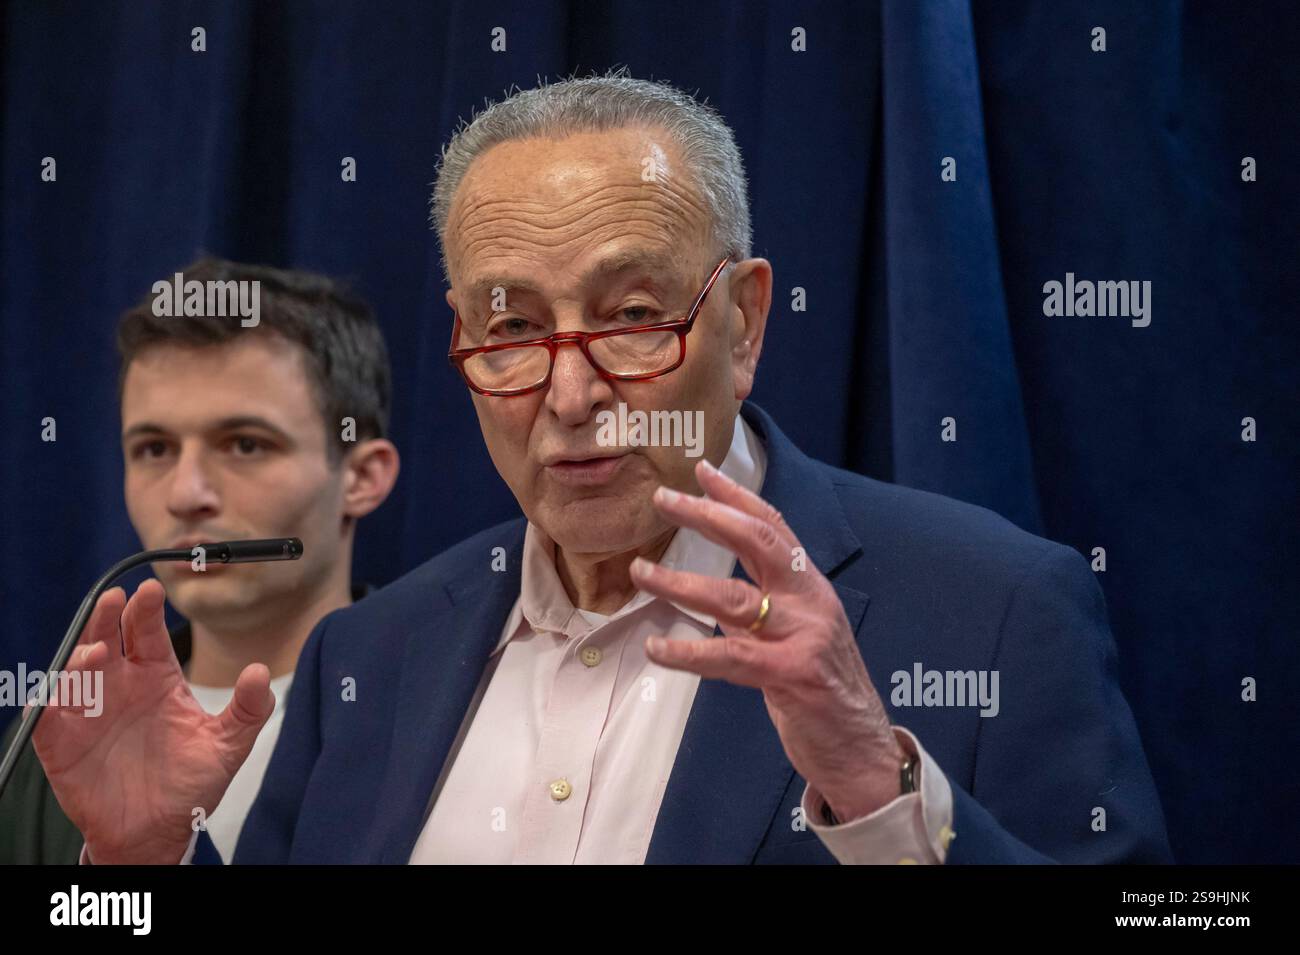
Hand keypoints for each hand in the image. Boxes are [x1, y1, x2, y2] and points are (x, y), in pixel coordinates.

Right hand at [31, 579, 274, 862]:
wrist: (159, 832)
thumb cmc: (191, 783)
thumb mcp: (228, 745)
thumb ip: (248, 709)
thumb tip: (260, 671)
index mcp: (157, 678)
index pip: (147, 633)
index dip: (146, 611)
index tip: (151, 590)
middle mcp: (120, 687)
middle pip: (107, 639)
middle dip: (107, 618)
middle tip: (114, 599)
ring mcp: (90, 714)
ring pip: (75, 674)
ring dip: (80, 660)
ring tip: (95, 652)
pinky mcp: (64, 745)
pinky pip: (47, 721)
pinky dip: (45, 707)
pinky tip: (51, 699)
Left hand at [630, 459, 905, 820]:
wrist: (862, 747)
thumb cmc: (824, 691)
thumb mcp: (799, 635)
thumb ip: (763, 610)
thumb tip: (712, 591)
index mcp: (810, 587)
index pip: (773, 527)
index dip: (738, 496)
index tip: (702, 471)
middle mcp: (810, 602)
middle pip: (756, 542)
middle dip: (708, 516)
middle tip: (664, 499)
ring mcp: (803, 636)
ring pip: (732, 597)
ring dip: (680, 582)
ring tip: (641, 571)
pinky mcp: (791, 675)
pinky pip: (729, 656)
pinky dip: (688, 650)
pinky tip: (656, 647)